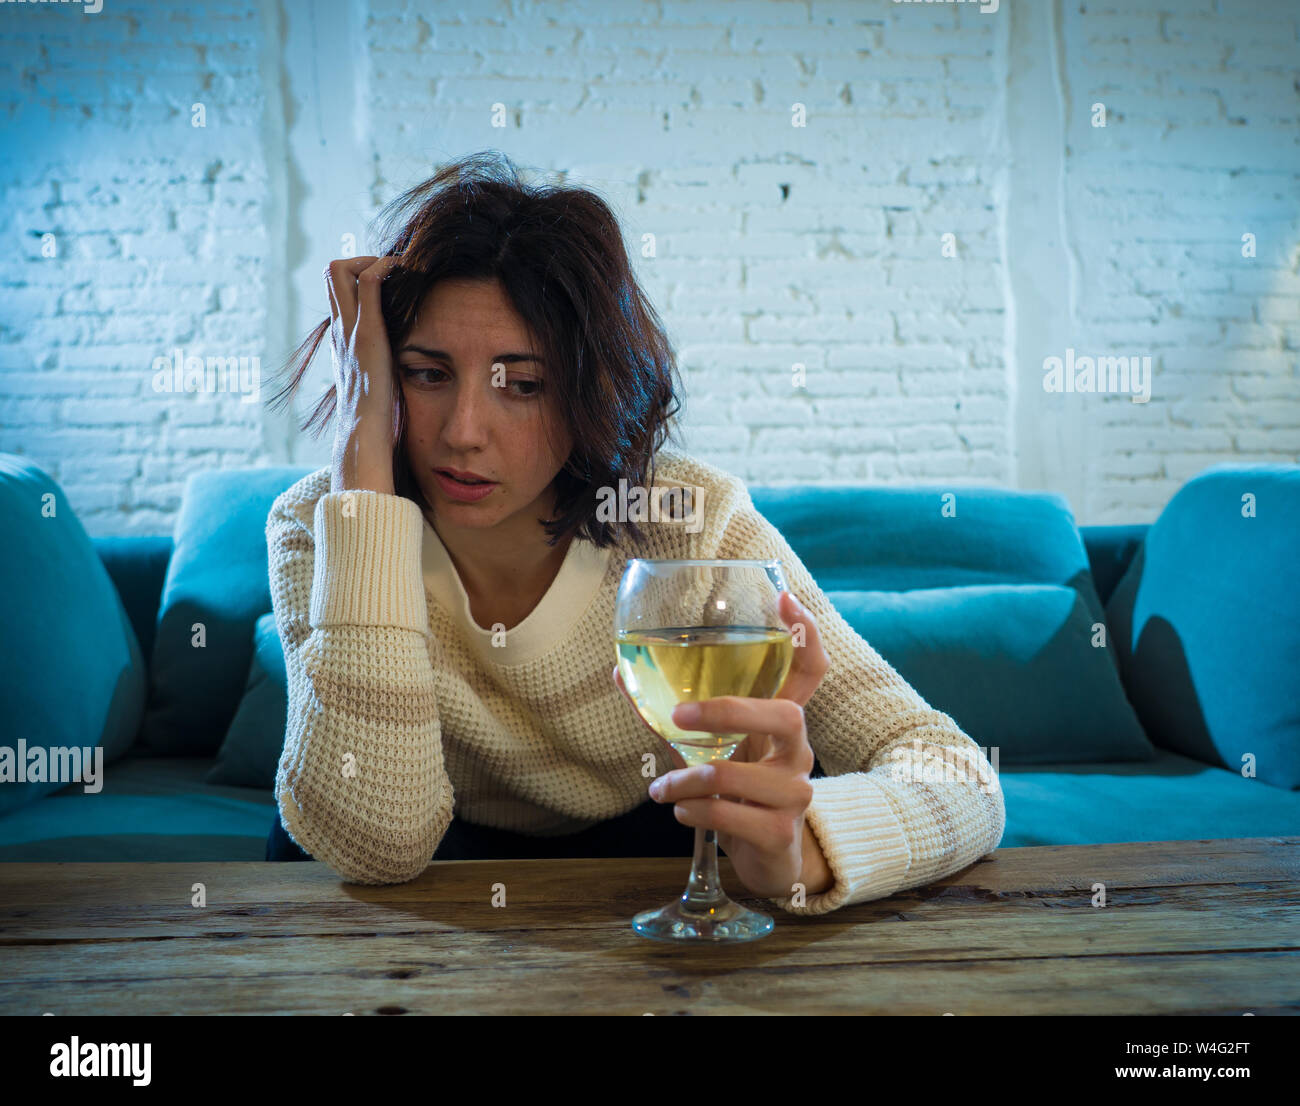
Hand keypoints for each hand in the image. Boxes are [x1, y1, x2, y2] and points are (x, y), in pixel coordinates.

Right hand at [325, 255, 400, 493]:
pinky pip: (368, 283)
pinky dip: (384, 267)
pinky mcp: (367, 335)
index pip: (338, 290)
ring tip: (401, 273)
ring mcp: (350, 331)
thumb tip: (404, 364)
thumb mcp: (378, 382)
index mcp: (343, 340)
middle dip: (363, 260)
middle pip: (332, 272)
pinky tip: (407, 276)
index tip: (391, 284)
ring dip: (372, 260)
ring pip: (341, 269)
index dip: (359, 274)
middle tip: (395, 274)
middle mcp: (340, 330)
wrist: (364, 437)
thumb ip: (383, 366)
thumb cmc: (377, 418)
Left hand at [612, 590, 831, 898]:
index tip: (785, 599)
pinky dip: (692, 812)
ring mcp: (796, 794)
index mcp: (784, 724)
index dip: (805, 635)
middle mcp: (799, 752)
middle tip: (679, 716)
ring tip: (661, 789)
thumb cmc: (737, 794)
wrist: (768, 862)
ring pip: (737, 776)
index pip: (811, 671)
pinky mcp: (781, 834)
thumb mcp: (712, 751)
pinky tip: (680, 812)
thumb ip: (675, 717)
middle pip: (786, 714)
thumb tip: (620, 671)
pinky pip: (728, 816)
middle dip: (728, 711)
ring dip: (686, 781)